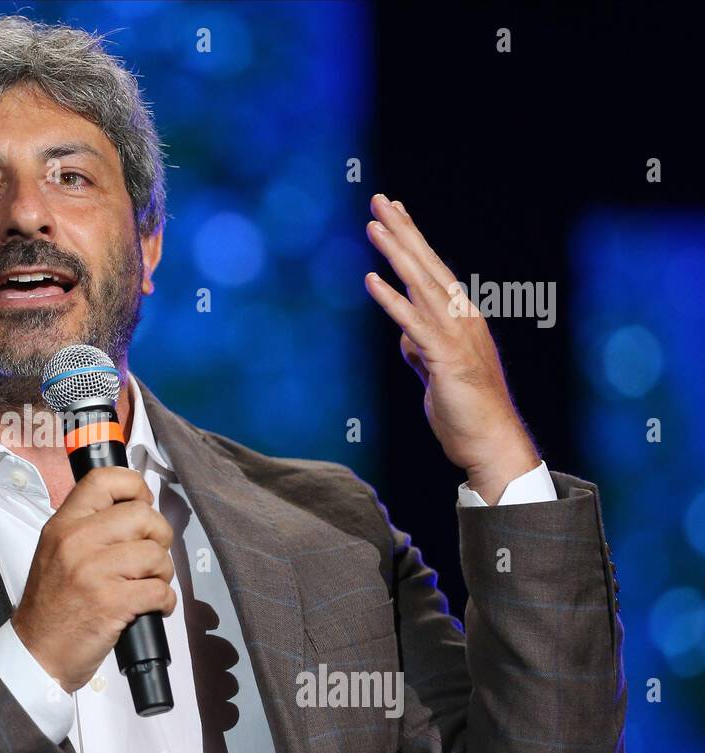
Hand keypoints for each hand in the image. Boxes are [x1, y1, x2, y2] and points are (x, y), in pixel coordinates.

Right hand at [12, 466, 176, 692]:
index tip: (142, 504)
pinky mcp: (110, 603)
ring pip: (155, 554)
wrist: (36, 653)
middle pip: (142, 516)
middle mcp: (76, 542)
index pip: (104, 479)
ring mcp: (93, 572)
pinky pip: (159, 590)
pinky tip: (152, 607)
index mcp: (63, 525)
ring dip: (162, 573)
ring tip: (147, 585)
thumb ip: (88, 527)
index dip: (134, 487)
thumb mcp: (55, 552)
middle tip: (150, 557)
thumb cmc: (52, 605)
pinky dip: (164, 601)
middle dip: (158, 537)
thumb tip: (138, 510)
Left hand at [363, 193, 540, 504]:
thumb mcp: (436, 372)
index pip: (432, 270)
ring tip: (374, 225)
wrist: (490, 442)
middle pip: (427, 266)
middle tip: (379, 199)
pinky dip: (393, 301)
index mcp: (460, 318)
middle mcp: (462, 318)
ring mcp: (455, 336)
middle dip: (402, 231)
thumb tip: (404, 333)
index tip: (394, 210)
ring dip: (396, 254)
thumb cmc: (465, 410)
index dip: (412, 239)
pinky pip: (414, 324)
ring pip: (422, 286)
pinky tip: (372, 280)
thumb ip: (420, 349)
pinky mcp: (445, 359)